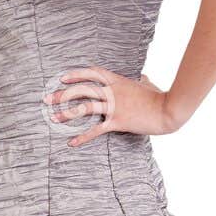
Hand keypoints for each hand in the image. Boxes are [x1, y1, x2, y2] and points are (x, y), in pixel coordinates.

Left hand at [43, 69, 179, 141]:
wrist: (168, 109)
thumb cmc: (160, 96)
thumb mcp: (148, 84)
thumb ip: (141, 80)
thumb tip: (142, 77)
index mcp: (118, 81)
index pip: (93, 73)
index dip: (76, 74)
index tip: (62, 77)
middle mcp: (113, 91)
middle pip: (82, 89)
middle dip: (62, 94)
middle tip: (47, 99)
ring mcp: (114, 106)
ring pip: (85, 107)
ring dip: (67, 113)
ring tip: (53, 118)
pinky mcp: (118, 121)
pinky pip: (96, 130)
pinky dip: (83, 137)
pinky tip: (71, 142)